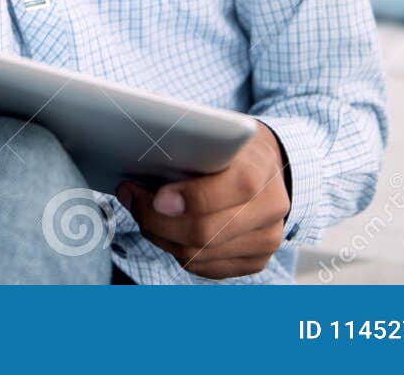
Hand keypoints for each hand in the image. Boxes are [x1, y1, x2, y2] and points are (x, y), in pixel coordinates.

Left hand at [115, 122, 289, 278]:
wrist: (264, 167)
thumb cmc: (228, 149)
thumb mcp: (212, 136)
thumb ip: (184, 153)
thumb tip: (136, 179)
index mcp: (261, 169)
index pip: (230, 190)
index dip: (190, 198)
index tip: (157, 198)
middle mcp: (271, 209)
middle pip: (205, 232)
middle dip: (158, 221)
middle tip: (132, 200)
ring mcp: (266, 240)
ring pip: (198, 255)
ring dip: (161, 237)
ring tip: (143, 214)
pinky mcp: (256, 261)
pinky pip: (204, 267)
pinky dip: (177, 251)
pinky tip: (166, 231)